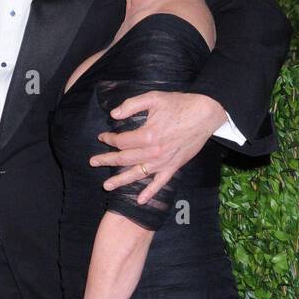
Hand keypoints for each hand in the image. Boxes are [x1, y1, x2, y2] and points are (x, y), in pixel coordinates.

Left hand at [91, 91, 226, 203]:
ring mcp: (163, 162)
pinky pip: (160, 183)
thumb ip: (132, 105)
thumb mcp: (154, 97)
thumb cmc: (179, 104)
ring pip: (137, 174)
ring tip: (106, 186)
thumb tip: (114, 114)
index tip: (102, 137)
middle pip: (124, 159)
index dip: (109, 139)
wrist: (205, 114)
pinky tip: (140, 200)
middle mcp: (153, 152)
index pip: (121, 141)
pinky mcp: (173, 167)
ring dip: (120, 181)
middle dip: (107, 160)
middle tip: (93, 162)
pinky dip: (150, 192)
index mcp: (148, 135)